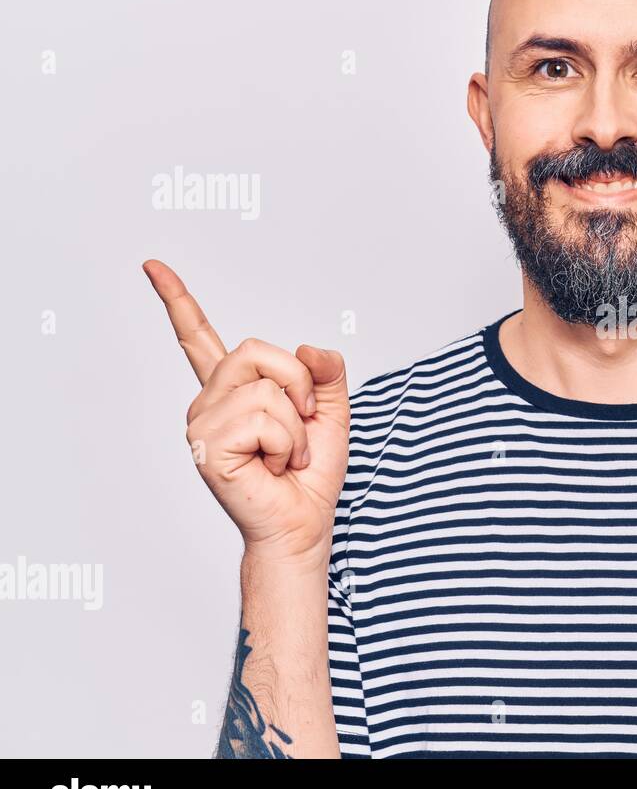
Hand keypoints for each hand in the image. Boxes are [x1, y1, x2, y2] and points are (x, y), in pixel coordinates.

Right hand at [144, 260, 349, 567]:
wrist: (304, 523)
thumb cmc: (310, 475)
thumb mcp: (331, 411)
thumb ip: (326, 371)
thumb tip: (311, 349)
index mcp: (233, 390)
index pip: (198, 336)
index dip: (177, 298)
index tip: (152, 265)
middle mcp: (209, 402)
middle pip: (256, 350)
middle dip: (299, 384)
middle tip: (303, 423)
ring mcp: (203, 424)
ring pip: (267, 390)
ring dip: (297, 426)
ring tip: (286, 455)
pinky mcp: (208, 447)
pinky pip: (263, 419)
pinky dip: (287, 444)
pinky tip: (274, 466)